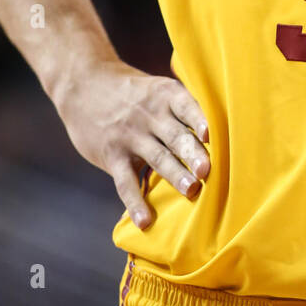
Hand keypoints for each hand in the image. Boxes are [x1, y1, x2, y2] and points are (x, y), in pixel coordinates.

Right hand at [57, 58, 210, 228]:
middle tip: (207, 170)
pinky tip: (145, 220)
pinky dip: (135, 202)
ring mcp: (129, 136)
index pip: (185, 106)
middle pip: (175, 135)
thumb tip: (222, 132)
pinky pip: (125, 181)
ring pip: (156, 157)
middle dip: (192, 153)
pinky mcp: (112, 155)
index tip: (210, 134)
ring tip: (191, 191)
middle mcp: (149, 114)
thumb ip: (182, 108)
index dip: (198, 119)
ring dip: (174, 174)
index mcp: (164, 95)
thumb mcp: (156, 88)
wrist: (83, 84)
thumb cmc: (132, 92)